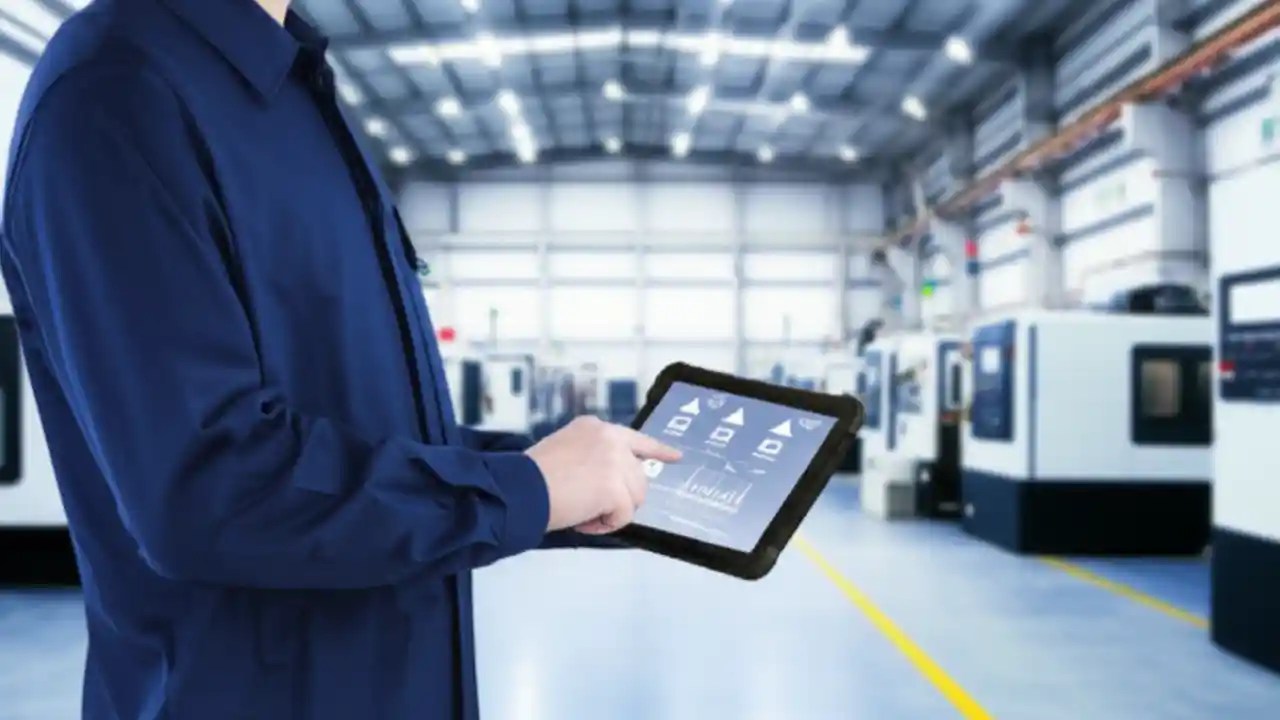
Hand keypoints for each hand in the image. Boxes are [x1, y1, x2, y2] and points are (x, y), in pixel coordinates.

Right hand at [525, 416, 681, 533]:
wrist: (521, 489)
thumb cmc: (532, 478)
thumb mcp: (565, 451)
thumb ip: (593, 458)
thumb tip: (611, 482)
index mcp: (596, 428)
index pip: (637, 438)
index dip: (658, 450)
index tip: (675, 456)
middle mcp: (610, 438)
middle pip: (638, 477)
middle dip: (620, 497)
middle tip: (588, 506)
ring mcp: (616, 461)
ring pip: (635, 498)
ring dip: (612, 512)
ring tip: (581, 510)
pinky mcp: (616, 487)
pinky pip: (625, 515)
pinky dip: (605, 524)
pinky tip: (583, 518)